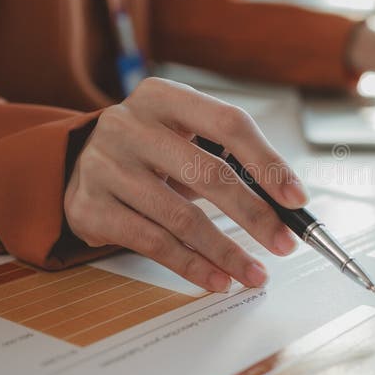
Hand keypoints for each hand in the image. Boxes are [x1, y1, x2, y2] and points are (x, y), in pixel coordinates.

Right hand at [64, 78, 307, 292]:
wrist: (79, 164)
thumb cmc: (149, 149)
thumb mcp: (182, 136)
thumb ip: (227, 158)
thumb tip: (284, 203)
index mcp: (161, 96)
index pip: (229, 124)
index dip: (268, 163)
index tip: (295, 198)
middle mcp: (128, 125)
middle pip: (208, 173)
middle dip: (255, 214)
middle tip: (283, 243)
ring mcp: (104, 165)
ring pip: (181, 217)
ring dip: (226, 251)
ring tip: (254, 273)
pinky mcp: (90, 206)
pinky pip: (153, 243)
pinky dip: (192, 266)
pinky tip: (216, 278)